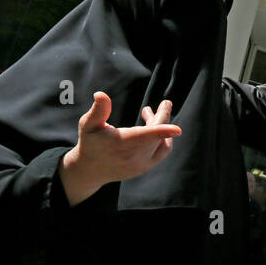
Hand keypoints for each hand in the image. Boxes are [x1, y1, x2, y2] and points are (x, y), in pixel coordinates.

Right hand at [59, 93, 180, 205]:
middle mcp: (132, 157)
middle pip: (157, 135)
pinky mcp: (145, 168)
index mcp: (119, 144)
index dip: (161, 132)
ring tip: (148, 112)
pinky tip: (153, 126)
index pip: (143, 137)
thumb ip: (98, 110)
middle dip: (163, 116)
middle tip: (165, 103)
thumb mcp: (87, 125)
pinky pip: (162, 151)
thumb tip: (101, 94)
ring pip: (162, 143)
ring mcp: (140, 164)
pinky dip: (163, 138)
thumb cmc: (89, 142)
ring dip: (161, 126)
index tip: (177, 129)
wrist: (90, 170)